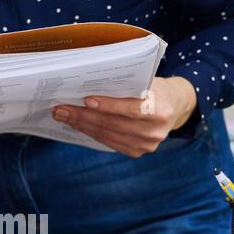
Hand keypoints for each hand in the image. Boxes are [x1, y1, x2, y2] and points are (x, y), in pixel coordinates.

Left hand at [51, 75, 197, 157]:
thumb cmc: (153, 88)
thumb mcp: (147, 81)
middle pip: (114, 124)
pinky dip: (90, 133)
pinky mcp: (136, 152)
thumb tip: (87, 82)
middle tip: (61, 108)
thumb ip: (126, 85)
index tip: (86, 100)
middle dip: (84, 116)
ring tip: (62, 115)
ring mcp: (146, 145)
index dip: (108, 106)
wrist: (173, 106)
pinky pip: (108, 142)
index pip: (132, 109)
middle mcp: (155, 131)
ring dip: (82, 125)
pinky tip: (76, 124)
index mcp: (161, 111)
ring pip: (107, 135)